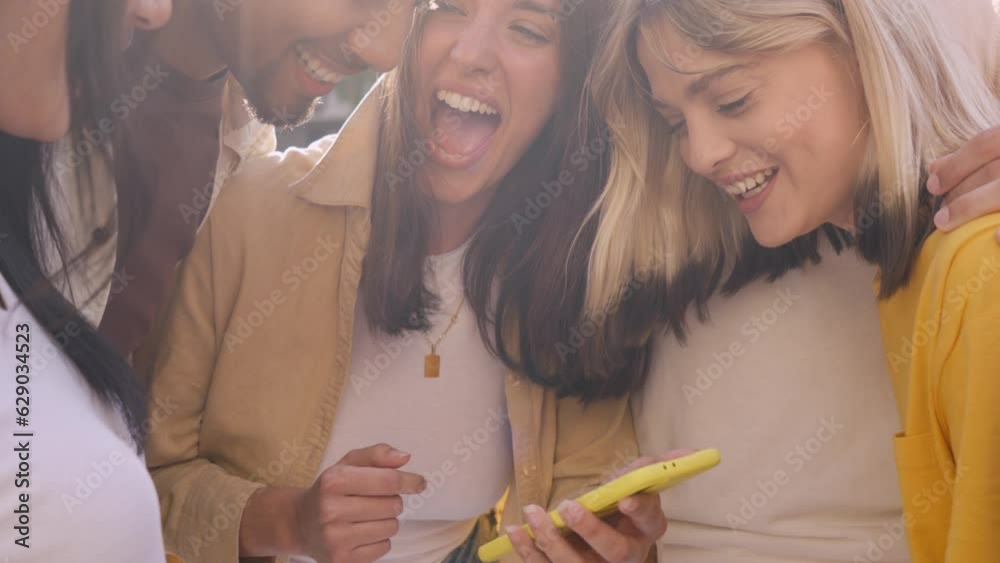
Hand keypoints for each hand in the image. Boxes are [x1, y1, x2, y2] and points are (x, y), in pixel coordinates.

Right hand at [295, 443, 426, 562]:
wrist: (299, 523)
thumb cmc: (330, 490)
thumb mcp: (348, 464)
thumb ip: (377, 454)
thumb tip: (405, 457)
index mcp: (334, 481)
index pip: (388, 481)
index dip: (410, 481)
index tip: (420, 483)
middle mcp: (332, 511)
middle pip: (393, 506)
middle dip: (392, 501)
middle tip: (375, 500)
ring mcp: (335, 539)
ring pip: (391, 527)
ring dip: (387, 521)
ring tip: (366, 516)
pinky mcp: (342, 560)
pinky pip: (384, 547)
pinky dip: (380, 540)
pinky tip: (361, 533)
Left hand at [509, 450, 691, 561]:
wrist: (600, 529)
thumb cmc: (620, 503)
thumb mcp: (638, 482)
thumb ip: (658, 465)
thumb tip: (694, 451)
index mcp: (647, 529)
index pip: (649, 520)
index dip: (638, 509)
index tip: (624, 496)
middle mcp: (627, 555)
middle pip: (614, 552)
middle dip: (590, 531)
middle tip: (569, 507)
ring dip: (550, 540)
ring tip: (532, 514)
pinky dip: (528, 551)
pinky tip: (515, 531)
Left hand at [927, 126, 999, 241]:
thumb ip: (975, 157)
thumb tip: (934, 169)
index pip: (987, 143)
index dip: (956, 164)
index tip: (931, 186)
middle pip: (993, 169)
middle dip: (960, 191)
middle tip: (938, 214)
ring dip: (970, 207)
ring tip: (943, 223)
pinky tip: (993, 238)